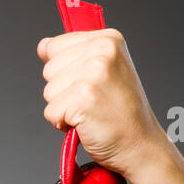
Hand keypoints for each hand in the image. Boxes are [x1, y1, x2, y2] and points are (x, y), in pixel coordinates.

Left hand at [36, 27, 166, 176]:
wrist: (140, 144)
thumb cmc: (122, 113)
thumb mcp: (103, 71)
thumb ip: (72, 55)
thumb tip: (43, 46)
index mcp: (108, 40)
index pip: (55, 46)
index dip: (64, 71)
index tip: (87, 84)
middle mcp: (102, 52)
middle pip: (49, 69)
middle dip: (62, 91)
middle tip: (91, 101)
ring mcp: (94, 74)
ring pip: (48, 91)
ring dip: (63, 108)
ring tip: (90, 111)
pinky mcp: (84, 98)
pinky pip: (50, 112)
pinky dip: (62, 124)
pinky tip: (86, 123)